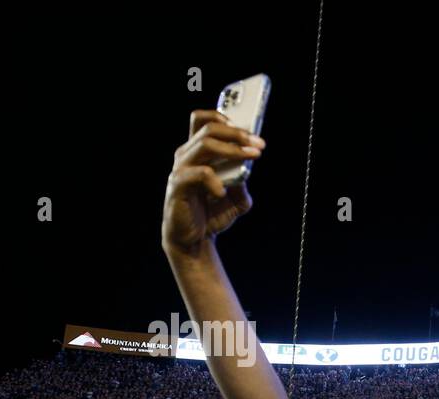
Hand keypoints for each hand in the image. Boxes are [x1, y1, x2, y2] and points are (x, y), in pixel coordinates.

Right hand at [162, 111, 261, 258]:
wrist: (193, 240)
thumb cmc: (211, 214)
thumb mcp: (236, 197)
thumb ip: (242, 181)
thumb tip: (248, 167)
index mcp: (198, 153)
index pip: (204, 121)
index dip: (224, 118)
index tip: (249, 129)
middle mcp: (187, 156)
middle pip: (208, 129)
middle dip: (237, 133)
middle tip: (259, 144)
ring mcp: (181, 169)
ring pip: (204, 145)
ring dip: (232, 149)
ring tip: (252, 157)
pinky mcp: (178, 186)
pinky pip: (199, 174)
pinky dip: (215, 180)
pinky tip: (223, 192)